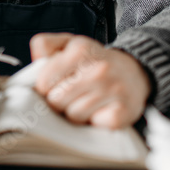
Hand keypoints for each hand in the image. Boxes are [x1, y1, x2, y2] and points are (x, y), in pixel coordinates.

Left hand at [30, 33, 151, 128]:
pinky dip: (94, 121)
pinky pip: (92, 125)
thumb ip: (45, 46)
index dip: (45, 86)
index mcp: (81, 49)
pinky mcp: (122, 113)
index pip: (43, 81)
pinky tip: (101, 109)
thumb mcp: (70, 44)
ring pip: (73, 115)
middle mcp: (98, 69)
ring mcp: (113, 91)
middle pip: (55, 101)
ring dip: (76, 112)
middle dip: (60, 101)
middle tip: (73, 93)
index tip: (56, 83)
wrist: (136, 72)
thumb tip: (32, 66)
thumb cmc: (95, 61)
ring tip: (88, 100)